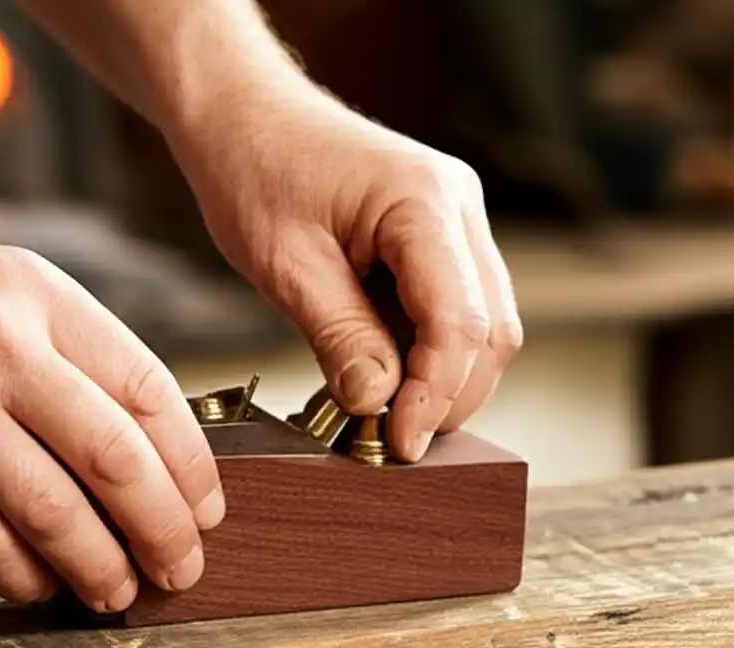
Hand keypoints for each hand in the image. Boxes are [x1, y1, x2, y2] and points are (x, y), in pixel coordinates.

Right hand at [0, 235, 222, 611]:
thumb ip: (71, 356)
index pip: (146, 386)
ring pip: (52, 509)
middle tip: (182, 567)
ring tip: (120, 589)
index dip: (190, 461)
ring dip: (100, 564)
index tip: (205, 506)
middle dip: (164, 527)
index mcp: (37, 295)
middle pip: (113, 455)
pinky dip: (25, 575)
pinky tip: (44, 584)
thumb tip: (149, 452)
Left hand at [167, 82, 522, 461]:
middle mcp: (459, 207)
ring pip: (482, 326)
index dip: (435, 394)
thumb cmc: (255, 170)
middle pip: (490, 331)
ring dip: (439, 380)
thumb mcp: (284, 264)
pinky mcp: (438, 238)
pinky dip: (423, 354)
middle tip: (388, 441)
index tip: (400, 443)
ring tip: (380, 415)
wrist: (244, 117)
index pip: (460, 320)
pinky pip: (453, 310)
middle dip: (446, 395)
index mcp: (424, 201)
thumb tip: (377, 404)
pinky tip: (381, 376)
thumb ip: (338, 335)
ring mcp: (455, 221)